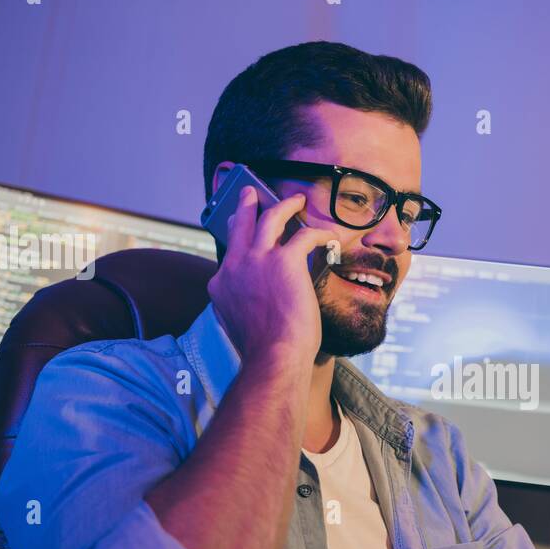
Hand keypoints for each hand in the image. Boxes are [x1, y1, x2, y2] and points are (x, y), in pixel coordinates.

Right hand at [207, 185, 337, 364]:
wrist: (273, 356)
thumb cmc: (262, 349)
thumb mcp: (237, 324)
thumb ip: (240, 306)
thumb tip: (251, 301)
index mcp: (221, 284)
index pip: (230, 258)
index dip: (242, 250)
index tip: (248, 244)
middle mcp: (235, 267)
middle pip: (241, 225)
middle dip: (247, 205)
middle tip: (251, 192)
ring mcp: (257, 260)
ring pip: (270, 218)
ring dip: (285, 205)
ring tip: (297, 200)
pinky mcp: (284, 260)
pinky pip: (304, 236)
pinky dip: (318, 234)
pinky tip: (328, 237)